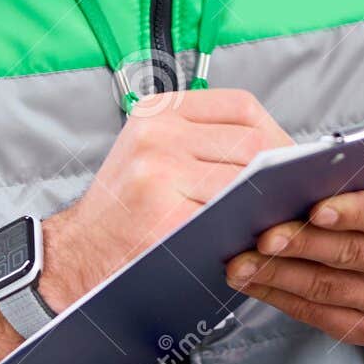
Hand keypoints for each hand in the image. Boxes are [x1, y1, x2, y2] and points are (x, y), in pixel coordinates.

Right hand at [38, 89, 291, 311]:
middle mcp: (158, 134)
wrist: (75, 256)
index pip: (242, 107)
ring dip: (264, 205)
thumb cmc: (123, 209)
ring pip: (245, 182)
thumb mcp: (152, 152)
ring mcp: (160, 172)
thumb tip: (281, 152)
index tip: (287, 159)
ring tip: (267, 219)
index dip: (275, 134)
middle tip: (285, 198)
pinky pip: (227, 219)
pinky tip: (243, 239)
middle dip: (276, 175)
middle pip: (251, 145)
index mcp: (159, 112)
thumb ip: (205, 141)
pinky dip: (243, 231)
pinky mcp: (166, 215)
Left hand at [225, 180, 363, 346]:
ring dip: (277, 275)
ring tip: (240, 263)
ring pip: (328, 288)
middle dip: (299, 244)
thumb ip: (354, 178)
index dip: (351, 211)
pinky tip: (253, 283)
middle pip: (351, 254)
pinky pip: (319, 316)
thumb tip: (294, 176)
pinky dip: (279, 298)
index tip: (313, 209)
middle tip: (259, 237)